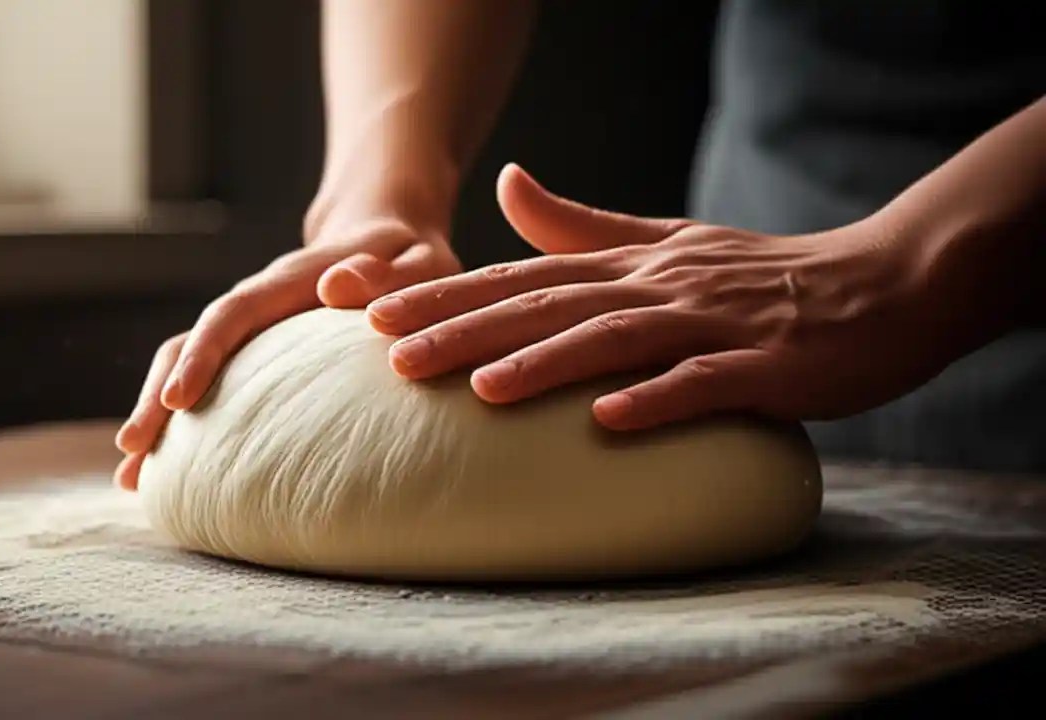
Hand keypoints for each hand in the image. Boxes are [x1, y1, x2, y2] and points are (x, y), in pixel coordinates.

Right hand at [112, 199, 460, 490]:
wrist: (387, 241)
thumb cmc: (411, 259)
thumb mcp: (417, 259)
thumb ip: (385, 273)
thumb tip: (334, 287)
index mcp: (291, 281)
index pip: (234, 313)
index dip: (204, 354)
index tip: (179, 400)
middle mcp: (258, 304)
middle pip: (192, 343)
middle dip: (157, 396)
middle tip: (132, 451)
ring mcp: (250, 331)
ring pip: (187, 365)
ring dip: (156, 414)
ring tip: (129, 477)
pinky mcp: (253, 354)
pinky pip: (208, 383)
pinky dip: (182, 423)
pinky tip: (163, 473)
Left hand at [366, 164, 961, 431]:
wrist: (883, 285)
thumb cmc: (764, 274)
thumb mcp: (667, 241)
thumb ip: (581, 224)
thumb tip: (504, 184)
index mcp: (632, 265)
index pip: (523, 278)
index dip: (448, 297)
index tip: (376, 317)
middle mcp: (660, 287)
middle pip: (550, 307)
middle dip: (469, 330)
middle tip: (392, 356)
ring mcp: (713, 325)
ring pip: (616, 340)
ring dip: (546, 365)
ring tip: (478, 391)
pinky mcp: (765, 367)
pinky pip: (704, 386)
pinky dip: (656, 401)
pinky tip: (607, 423)